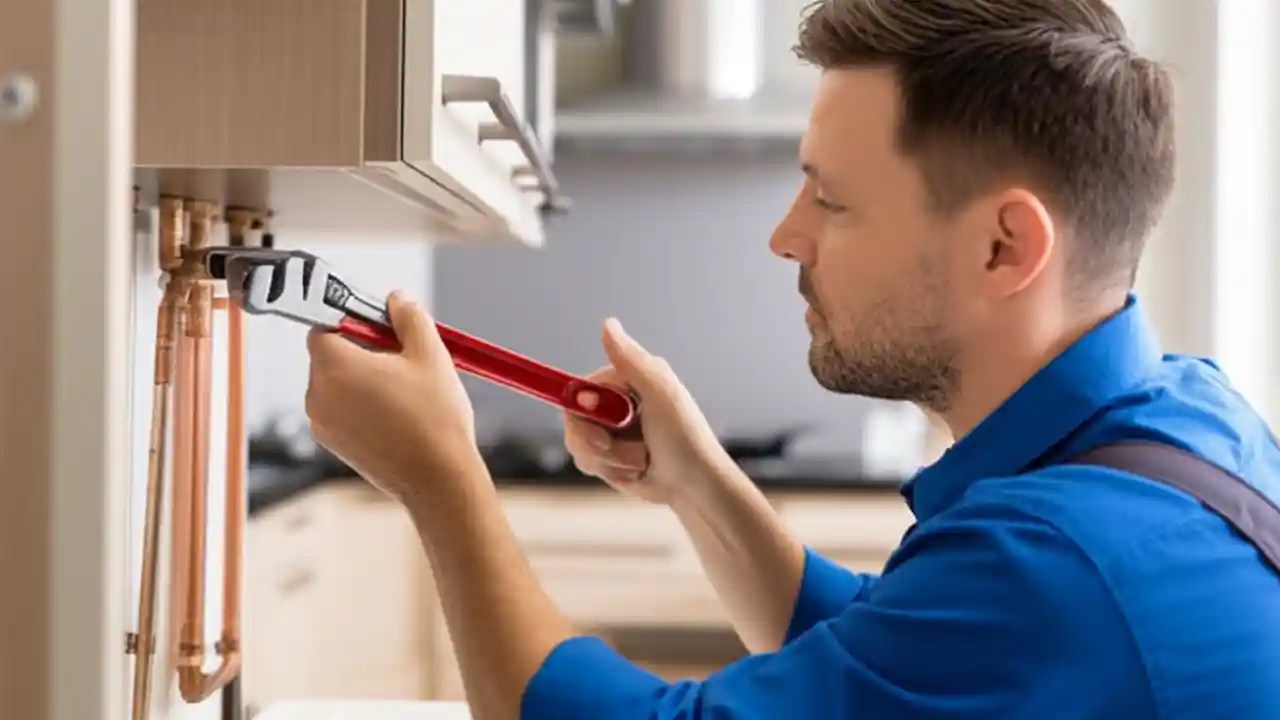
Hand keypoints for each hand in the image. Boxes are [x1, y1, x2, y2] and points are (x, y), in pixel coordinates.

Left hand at [304, 292, 477, 502]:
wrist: (438, 478)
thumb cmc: (434, 416)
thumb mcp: (429, 352)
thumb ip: (409, 316)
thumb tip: (396, 299)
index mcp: (333, 365)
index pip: (323, 325)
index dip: (351, 320)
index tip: (378, 325)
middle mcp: (317, 394)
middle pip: (329, 355)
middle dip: (361, 350)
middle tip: (400, 358)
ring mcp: (322, 423)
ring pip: (336, 384)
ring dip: (362, 379)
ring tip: (403, 391)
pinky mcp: (333, 444)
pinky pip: (341, 410)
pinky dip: (361, 405)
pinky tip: (396, 414)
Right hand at [564, 318, 731, 504]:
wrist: (695, 487)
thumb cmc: (685, 438)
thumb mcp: (660, 392)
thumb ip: (630, 360)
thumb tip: (607, 323)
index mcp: (628, 380)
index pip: (581, 388)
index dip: (582, 409)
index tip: (602, 424)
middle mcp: (617, 402)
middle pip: (574, 417)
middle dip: (594, 441)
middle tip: (614, 449)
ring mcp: (612, 430)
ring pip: (577, 442)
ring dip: (606, 458)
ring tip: (637, 461)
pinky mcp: (609, 457)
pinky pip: (586, 461)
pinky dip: (609, 470)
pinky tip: (634, 470)